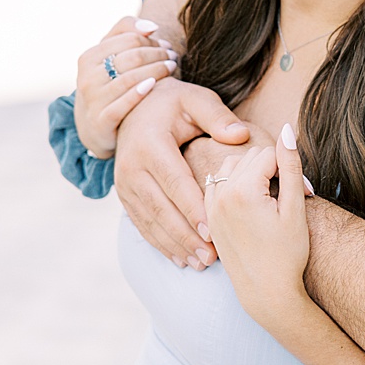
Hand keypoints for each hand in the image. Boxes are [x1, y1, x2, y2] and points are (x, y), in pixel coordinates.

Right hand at [74, 17, 177, 157]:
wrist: (93, 126)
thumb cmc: (108, 84)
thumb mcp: (109, 56)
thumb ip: (126, 32)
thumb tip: (152, 26)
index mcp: (88, 57)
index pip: (129, 39)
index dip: (152, 41)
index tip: (166, 45)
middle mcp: (87, 77)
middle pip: (133, 57)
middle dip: (158, 54)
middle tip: (174, 56)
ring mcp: (92, 100)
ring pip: (130, 78)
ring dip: (157, 70)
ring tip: (172, 67)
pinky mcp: (100, 121)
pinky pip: (123, 104)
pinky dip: (139, 92)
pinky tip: (154, 85)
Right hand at [112, 76, 250, 268]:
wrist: (136, 107)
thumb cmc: (175, 103)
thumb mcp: (196, 99)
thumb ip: (218, 117)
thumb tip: (240, 135)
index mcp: (150, 144)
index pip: (175, 182)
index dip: (193, 208)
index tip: (214, 231)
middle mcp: (131, 167)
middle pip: (161, 208)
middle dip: (186, 236)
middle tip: (211, 258)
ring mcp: (124, 184)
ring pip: (150, 222)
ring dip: (174, 245)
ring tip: (200, 264)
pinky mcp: (124, 196)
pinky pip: (141, 225)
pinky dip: (160, 243)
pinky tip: (180, 259)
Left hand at [205, 124, 315, 330]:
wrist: (265, 293)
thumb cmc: (286, 254)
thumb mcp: (294, 208)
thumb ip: (290, 165)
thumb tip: (286, 129)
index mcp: (242, 190)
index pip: (268, 154)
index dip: (290, 168)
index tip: (303, 192)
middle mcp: (220, 194)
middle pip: (250, 157)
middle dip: (271, 169)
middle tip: (290, 197)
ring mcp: (210, 206)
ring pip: (232, 166)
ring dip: (251, 173)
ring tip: (270, 198)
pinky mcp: (208, 216)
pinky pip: (218, 183)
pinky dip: (233, 184)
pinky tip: (250, 202)